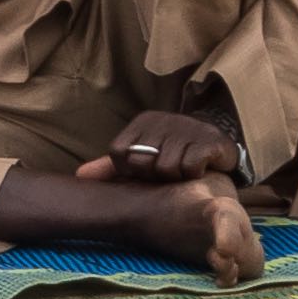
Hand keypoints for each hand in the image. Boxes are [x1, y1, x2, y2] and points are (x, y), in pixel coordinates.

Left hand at [80, 103, 244, 189]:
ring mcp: (186, 128)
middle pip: (141, 164)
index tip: (145, 172)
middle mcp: (162, 120)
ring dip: (176, 178)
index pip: (118, 153)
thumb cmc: (175, 152)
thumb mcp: (143, 156)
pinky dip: (194, 174)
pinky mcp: (208, 140)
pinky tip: (200, 168)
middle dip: (153, 176)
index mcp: (142, 123)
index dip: (129, 170)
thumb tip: (80, 176)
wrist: (217, 141)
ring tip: (184, 170)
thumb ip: (112, 167)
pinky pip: (189, 167)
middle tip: (168, 173)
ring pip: (165, 169)